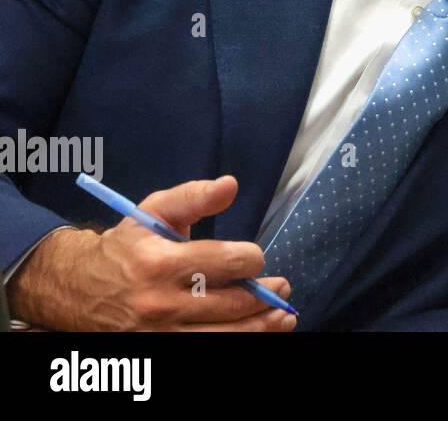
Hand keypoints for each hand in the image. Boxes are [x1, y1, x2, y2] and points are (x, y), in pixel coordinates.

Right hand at [9, 176, 295, 331]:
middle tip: (281, 286)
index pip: (226, 263)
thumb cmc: (125, 246)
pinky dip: (238, 341)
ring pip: (224, 335)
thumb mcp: (153, 212)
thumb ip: (194, 196)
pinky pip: (208, 350)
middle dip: (264, 294)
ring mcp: (160, 333)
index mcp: (159, 263)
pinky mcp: (160, 349)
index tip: (253, 258)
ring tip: (283, 317)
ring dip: (261, 326)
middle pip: (231, 304)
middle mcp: (159, 303)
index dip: (250, 259)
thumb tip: (230, 185)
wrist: (76, 289)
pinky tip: (257, 332)